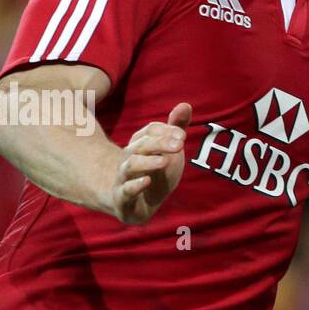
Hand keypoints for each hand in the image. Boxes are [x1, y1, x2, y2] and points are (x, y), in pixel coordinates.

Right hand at [110, 103, 191, 224]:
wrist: (135, 205)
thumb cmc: (154, 173)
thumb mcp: (168, 151)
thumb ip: (176, 128)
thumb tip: (186, 105)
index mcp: (140, 145)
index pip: (150, 131)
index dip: (166, 131)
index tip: (182, 135)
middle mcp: (129, 159)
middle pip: (141, 145)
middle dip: (160, 143)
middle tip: (180, 144)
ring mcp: (124, 178)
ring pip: (131, 166)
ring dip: (148, 162)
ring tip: (164, 161)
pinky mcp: (123, 199)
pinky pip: (125, 191)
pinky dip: (135, 186)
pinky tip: (147, 181)